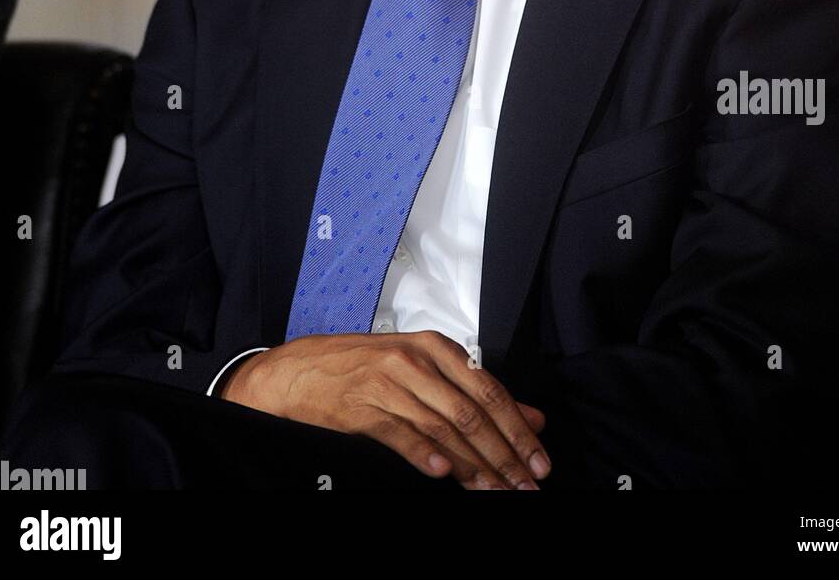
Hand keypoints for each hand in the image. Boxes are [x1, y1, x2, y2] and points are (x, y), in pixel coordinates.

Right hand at [222, 330, 550, 489]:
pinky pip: (400, 434)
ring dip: (474, 465)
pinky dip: (424, 454)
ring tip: (494, 491)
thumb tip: (532, 418)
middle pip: (471, 413)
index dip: (518, 429)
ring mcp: (388, 384)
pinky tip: (443, 473)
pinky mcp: (363, 408)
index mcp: (436, 347)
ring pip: (443, 428)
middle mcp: (416, 362)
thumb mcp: (425, 369)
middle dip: (504, 455)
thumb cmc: (365, 367)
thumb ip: (478, 393)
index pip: (489, 390)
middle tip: (524, 486)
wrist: (300, 371)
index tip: (538, 460)